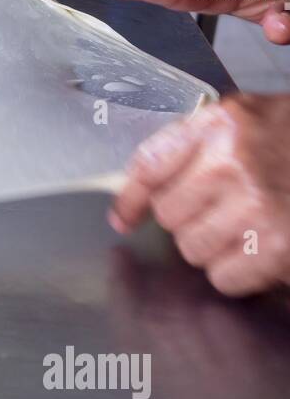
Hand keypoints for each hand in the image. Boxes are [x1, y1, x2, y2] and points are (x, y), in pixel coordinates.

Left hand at [112, 95, 289, 295]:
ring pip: (192, 250)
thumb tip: (139, 199)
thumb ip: (199, 146)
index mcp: (222, 123)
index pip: (149, 165)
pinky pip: (224, 278)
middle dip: (191, 220)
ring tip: (252, 226)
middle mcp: (232, 160)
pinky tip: (265, 249)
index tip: (124, 219)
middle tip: (227, 210)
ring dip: (217, 248)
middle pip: (169, 216)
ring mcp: (255, 205)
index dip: (132, 199)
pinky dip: (241, 273)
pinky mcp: (276, 247)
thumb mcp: (254, 121)